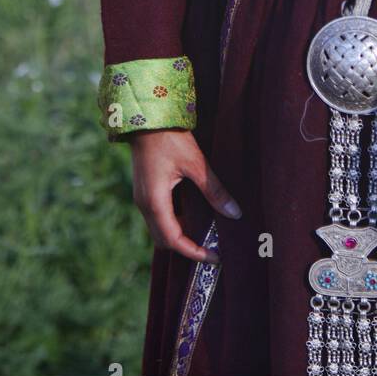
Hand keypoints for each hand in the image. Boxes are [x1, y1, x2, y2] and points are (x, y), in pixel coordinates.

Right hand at [129, 129, 241, 263]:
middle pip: (164, 240)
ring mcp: (141, 198)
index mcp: (155, 201)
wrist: (146, 118)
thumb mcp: (195, 163)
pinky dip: (173, 223)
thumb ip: (214, 190)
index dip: (194, 252)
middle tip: (212, 249)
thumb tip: (234, 213)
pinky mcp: (144, 190)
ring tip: (204, 234)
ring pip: (159, 230)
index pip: (173, 240)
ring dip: (179, 236)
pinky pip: (157, 217)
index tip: (214, 257)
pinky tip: (191, 216)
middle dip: (187, 248)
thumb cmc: (170, 138)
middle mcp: (144, 204)